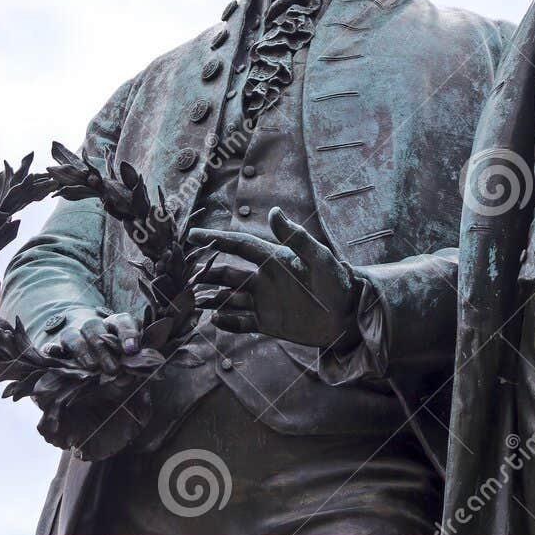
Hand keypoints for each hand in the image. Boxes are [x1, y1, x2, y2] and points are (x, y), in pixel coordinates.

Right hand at [44, 308, 141, 374]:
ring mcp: (72, 334)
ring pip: (73, 335)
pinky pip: (50, 346)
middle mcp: (92, 325)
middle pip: (95, 327)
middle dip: (104, 350)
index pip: (122, 321)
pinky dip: (52, 350)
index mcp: (114, 324)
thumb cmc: (112, 359)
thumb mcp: (123, 362)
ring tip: (91, 367)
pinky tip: (54, 355)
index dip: (128, 333)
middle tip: (113, 369)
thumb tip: (124, 378)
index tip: (132, 350)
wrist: (83, 355)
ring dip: (82, 351)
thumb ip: (127, 367)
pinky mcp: (55, 346)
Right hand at [188, 208, 358, 347]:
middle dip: (206, 273)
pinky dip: (227, 321)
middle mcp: (264, 278)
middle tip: (185, 277)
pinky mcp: (267, 322)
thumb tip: (275, 212)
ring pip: (229, 298)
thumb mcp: (319, 258)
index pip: (239, 245)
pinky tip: (215, 320)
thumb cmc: (337, 282)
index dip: (216, 240)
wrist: (348, 316)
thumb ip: (297, 238)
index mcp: (274, 259)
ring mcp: (264, 301)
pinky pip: (240, 321)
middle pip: (227, 273)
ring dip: (211, 298)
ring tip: (193, 301)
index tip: (191, 237)